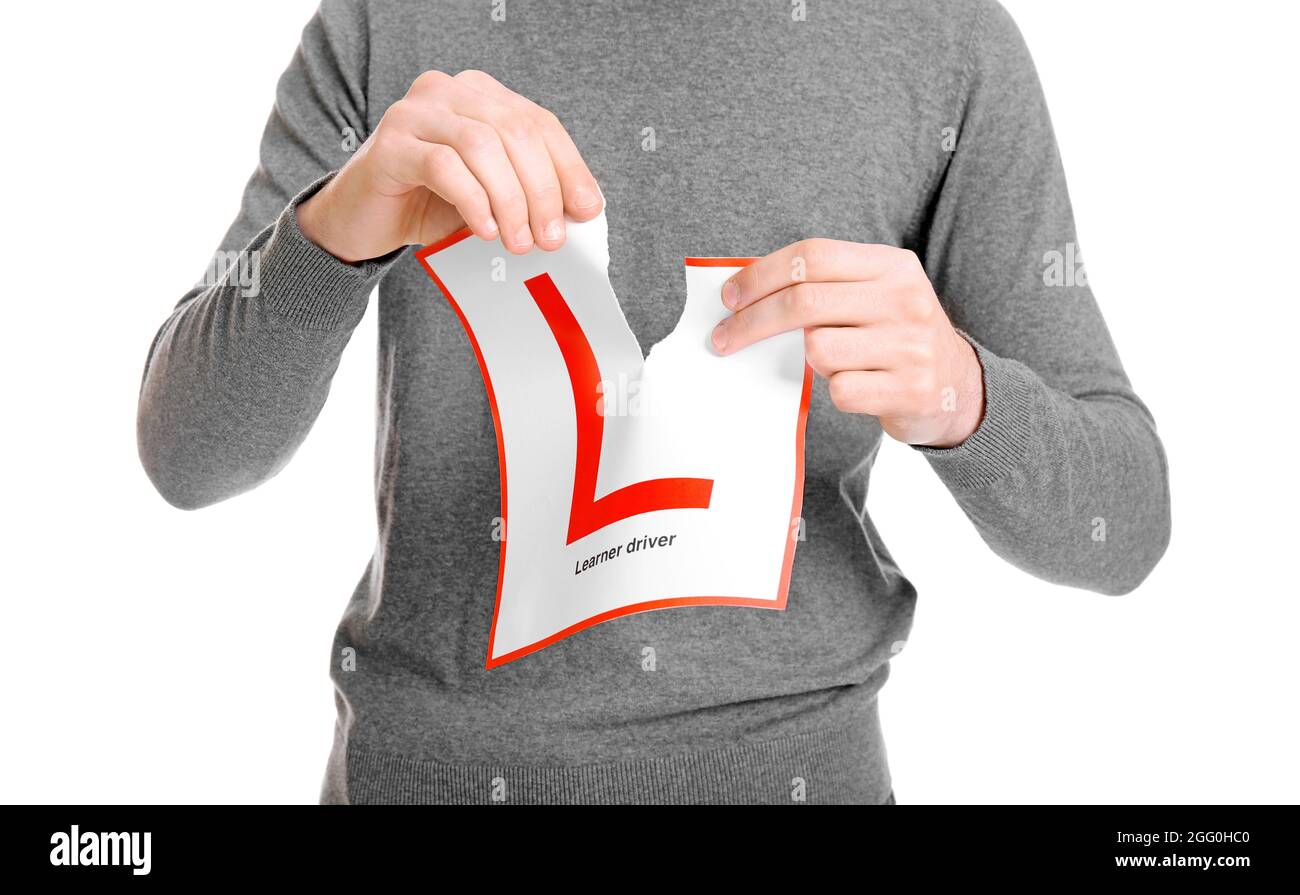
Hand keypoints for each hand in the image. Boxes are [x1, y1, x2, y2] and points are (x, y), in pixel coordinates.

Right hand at [297, 70, 602, 262]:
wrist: (361, 220)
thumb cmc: (428, 205)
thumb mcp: (490, 198)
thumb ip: (528, 193)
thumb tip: (580, 212)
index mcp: (480, 95)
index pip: (538, 124)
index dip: (568, 168)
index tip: (587, 211)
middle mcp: (448, 91)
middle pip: (514, 131)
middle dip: (541, 190)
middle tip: (550, 238)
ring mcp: (416, 113)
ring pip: (482, 145)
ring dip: (509, 199)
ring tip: (517, 241)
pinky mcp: (391, 143)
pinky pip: (444, 165)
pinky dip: (472, 200)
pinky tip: (483, 230)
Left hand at [711, 239, 984, 447]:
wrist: (960, 387)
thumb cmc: (896, 337)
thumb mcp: (875, 295)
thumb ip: (825, 286)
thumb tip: (744, 293)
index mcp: (892, 266)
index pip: (812, 256)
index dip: (761, 275)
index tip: (728, 298)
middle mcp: (905, 299)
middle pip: (804, 301)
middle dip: (751, 322)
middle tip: (723, 339)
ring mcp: (910, 346)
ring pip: (818, 349)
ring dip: (809, 361)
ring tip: (832, 363)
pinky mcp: (910, 389)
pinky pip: (840, 391)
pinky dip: (836, 392)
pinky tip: (857, 387)